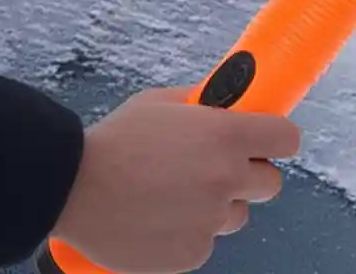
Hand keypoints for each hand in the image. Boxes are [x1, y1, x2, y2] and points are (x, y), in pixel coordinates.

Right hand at [51, 86, 301, 272]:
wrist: (68, 188)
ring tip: (175, 198)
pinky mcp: (192, 252)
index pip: (287, 139)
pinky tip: (158, 221)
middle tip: (216, 172)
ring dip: (217, 208)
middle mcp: (227, 178)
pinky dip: (188, 235)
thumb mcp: (160, 104)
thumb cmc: (113, 142)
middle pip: (271, 183)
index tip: (266, 144)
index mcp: (227, 136)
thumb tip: (228, 103)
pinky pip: (205, 243)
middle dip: (249, 177)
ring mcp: (211, 219)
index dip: (277, 141)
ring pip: (237, 216)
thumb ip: (202, 105)